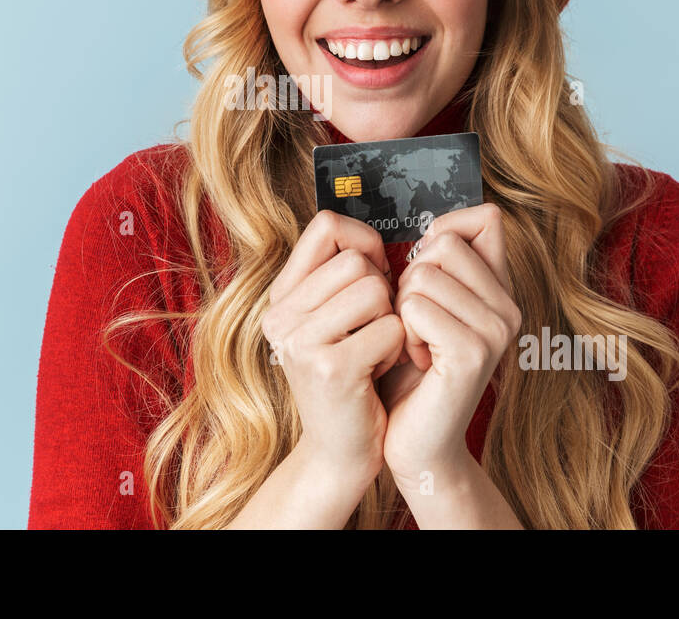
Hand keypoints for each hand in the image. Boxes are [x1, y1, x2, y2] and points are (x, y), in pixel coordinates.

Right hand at [262, 210, 405, 487]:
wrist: (340, 452)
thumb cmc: (352, 377)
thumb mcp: (336, 320)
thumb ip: (344, 276)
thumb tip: (373, 235)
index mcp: (281, 296)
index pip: (325, 225)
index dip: (362, 240)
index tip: (373, 272)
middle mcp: (280, 314)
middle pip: (357, 260)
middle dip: (381, 293)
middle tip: (371, 329)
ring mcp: (300, 340)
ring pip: (375, 290)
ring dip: (390, 321)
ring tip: (373, 351)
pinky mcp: (330, 367)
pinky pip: (390, 327)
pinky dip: (397, 348)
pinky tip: (378, 372)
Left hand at [379, 202, 521, 485]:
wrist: (417, 443)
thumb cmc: (410, 373)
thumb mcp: (425, 309)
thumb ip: (438, 270)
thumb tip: (434, 226)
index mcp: (500, 291)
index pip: (486, 218)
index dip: (445, 229)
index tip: (424, 269)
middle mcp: (508, 307)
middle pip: (445, 243)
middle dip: (411, 278)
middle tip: (415, 323)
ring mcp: (496, 330)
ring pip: (424, 275)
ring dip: (403, 310)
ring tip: (416, 345)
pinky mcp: (473, 353)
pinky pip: (416, 307)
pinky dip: (403, 332)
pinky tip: (416, 361)